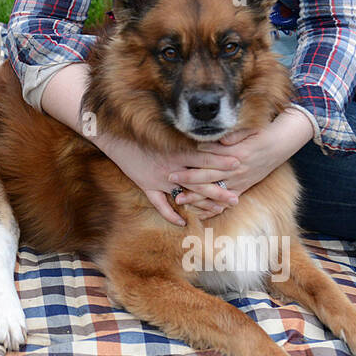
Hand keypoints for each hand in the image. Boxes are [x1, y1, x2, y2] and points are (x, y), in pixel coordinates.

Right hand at [92, 129, 239, 226]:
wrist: (116, 138)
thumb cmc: (142, 132)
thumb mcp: (165, 132)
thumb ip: (185, 136)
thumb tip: (207, 134)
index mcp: (176, 152)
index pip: (204, 157)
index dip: (221, 161)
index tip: (239, 163)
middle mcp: (170, 168)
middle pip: (199, 181)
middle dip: (219, 190)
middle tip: (235, 199)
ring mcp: (158, 179)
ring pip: (184, 195)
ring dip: (202, 204)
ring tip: (218, 210)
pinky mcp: (146, 186)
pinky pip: (160, 204)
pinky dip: (170, 215)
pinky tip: (182, 223)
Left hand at [167, 110, 313, 215]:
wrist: (279, 146)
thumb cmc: (260, 134)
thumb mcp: (247, 130)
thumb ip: (231, 135)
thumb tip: (218, 137)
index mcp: (235, 155)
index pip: (210, 160)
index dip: (192, 162)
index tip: (176, 162)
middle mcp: (236, 170)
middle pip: (208, 177)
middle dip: (188, 180)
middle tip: (170, 179)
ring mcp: (240, 181)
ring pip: (215, 192)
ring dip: (196, 197)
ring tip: (179, 201)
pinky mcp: (242, 188)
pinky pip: (226, 201)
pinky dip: (213, 208)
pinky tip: (200, 214)